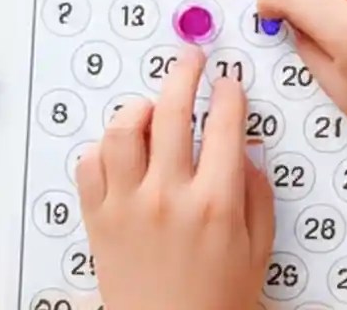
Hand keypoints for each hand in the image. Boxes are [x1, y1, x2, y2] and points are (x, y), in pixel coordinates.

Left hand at [76, 48, 274, 309]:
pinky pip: (89, 165)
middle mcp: (168, 196)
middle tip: (190, 60)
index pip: (223, 124)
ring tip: (152, 106)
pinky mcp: (98, 220)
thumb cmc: (216, 303)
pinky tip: (121, 150)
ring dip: (139, 108)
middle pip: (171, 110)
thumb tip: (246, 151)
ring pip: (122, 130)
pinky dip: (102, 148)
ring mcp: (128, 206)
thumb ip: (256, 195)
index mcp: (215, 202)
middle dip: (184, 73)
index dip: (228, 93)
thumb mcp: (258, 250)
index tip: (229, 84)